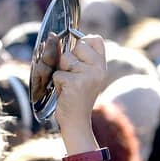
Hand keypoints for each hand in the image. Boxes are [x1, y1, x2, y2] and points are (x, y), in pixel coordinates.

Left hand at [52, 34, 106, 154]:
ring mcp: (88, 75)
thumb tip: (59, 38)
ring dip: (62, 72)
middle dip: (69, 60)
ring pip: (65, 59)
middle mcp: (98, 69)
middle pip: (77, 46)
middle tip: (72, 77)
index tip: (79, 55)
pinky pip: (58, 74)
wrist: (77, 122)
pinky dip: (57, 84)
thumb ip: (82, 59)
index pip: (95, 39)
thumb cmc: (77, 98)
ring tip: (68, 86)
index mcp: (102, 66)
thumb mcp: (85, 77)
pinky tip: (65, 93)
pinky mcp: (75, 83)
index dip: (83, 42)